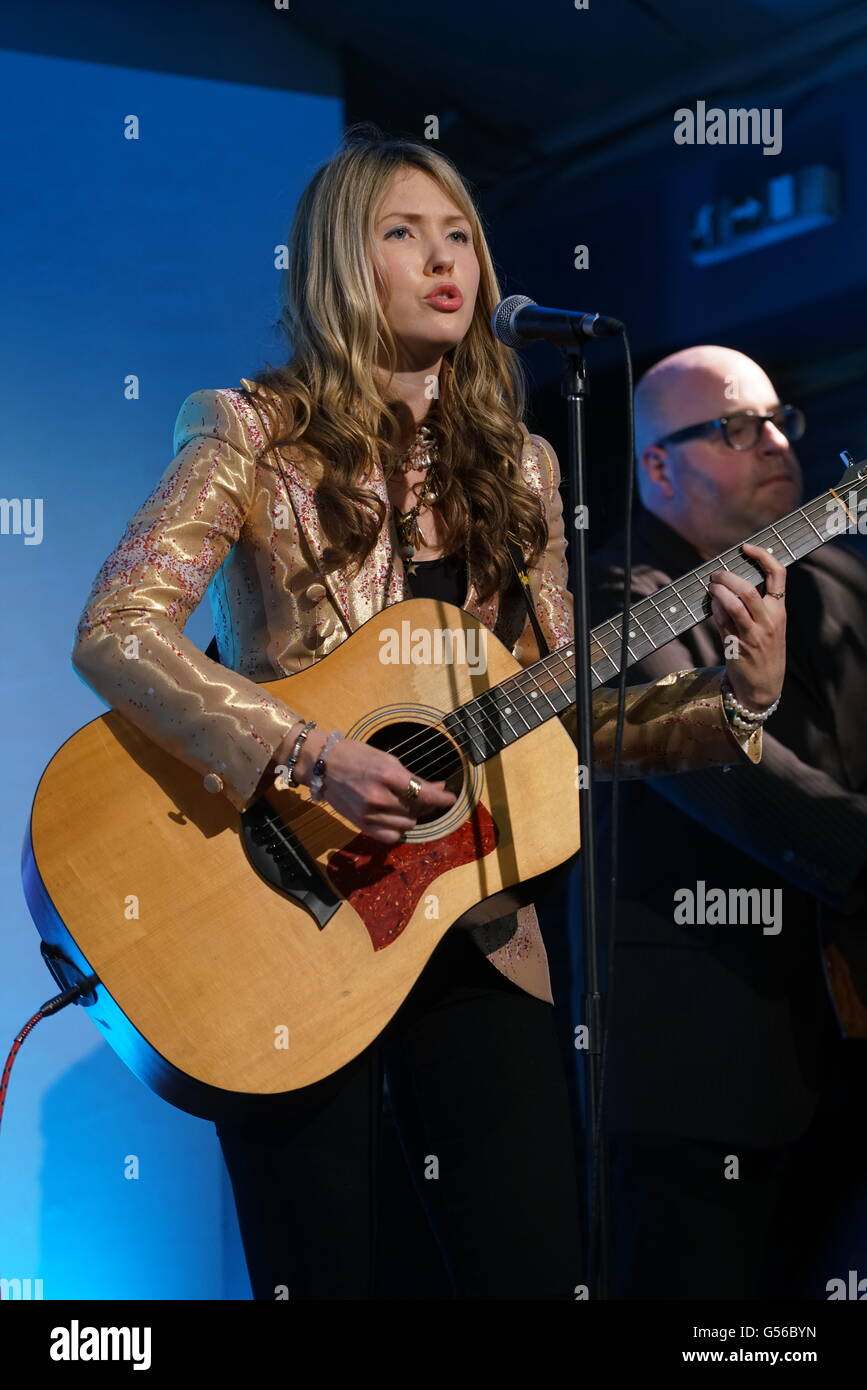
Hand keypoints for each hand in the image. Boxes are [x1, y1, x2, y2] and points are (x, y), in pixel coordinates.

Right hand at [274, 723, 455, 843]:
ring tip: (406, 804)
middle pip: (416, 810)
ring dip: (411, 816)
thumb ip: (411, 778)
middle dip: (425, 804)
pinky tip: (395, 818)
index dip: (441, 798)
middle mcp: (378, 797)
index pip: (423, 793)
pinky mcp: (361, 825)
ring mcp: (368, 814)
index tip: (451, 798)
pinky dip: (397, 830)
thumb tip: (438, 788)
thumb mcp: (387, 760)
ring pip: (406, 825)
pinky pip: (390, 836)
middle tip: (425, 795)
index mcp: (386, 775)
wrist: (323, 764)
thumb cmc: (355, 756)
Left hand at [708, 542, 785, 712]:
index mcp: (780, 611)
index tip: (747, 547)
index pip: (779, 575)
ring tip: (711, 586)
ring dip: (718, 591)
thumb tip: (736, 581)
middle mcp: (769, 621)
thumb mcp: (770, 626)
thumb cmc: (764, 652)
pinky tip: (711, 604)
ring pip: (734, 604)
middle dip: (729, 577)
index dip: (762, 556)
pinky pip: (722, 621)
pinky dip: (715, 609)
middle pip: (749, 589)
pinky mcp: (737, 646)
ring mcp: (753, 634)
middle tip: (717, 574)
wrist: (763, 687)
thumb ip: (758, 605)